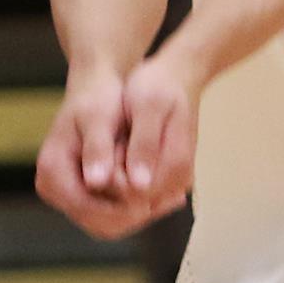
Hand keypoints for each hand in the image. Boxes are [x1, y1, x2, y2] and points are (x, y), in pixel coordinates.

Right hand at [37, 67, 162, 239]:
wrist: (96, 89)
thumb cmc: (97, 98)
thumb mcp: (98, 118)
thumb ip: (97, 149)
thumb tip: (97, 181)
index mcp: (52, 172)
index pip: (86, 208)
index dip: (119, 210)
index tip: (150, 203)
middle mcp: (55, 190)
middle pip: (97, 223)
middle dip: (133, 216)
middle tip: (168, 203)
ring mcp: (69, 196)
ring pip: (107, 224)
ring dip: (139, 215)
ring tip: (171, 200)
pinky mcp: (85, 197)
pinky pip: (112, 215)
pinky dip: (137, 208)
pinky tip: (164, 195)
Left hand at [123, 50, 199, 211]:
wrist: (177, 76)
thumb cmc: (159, 86)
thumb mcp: (147, 106)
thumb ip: (143, 145)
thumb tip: (139, 185)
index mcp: (176, 166)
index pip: (134, 199)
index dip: (109, 183)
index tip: (104, 150)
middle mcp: (179, 181)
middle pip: (133, 207)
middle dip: (110, 186)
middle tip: (107, 147)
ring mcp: (174, 183)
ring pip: (132, 204)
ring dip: (113, 184)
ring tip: (114, 147)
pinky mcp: (166, 180)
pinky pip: (135, 196)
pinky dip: (119, 180)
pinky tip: (117, 154)